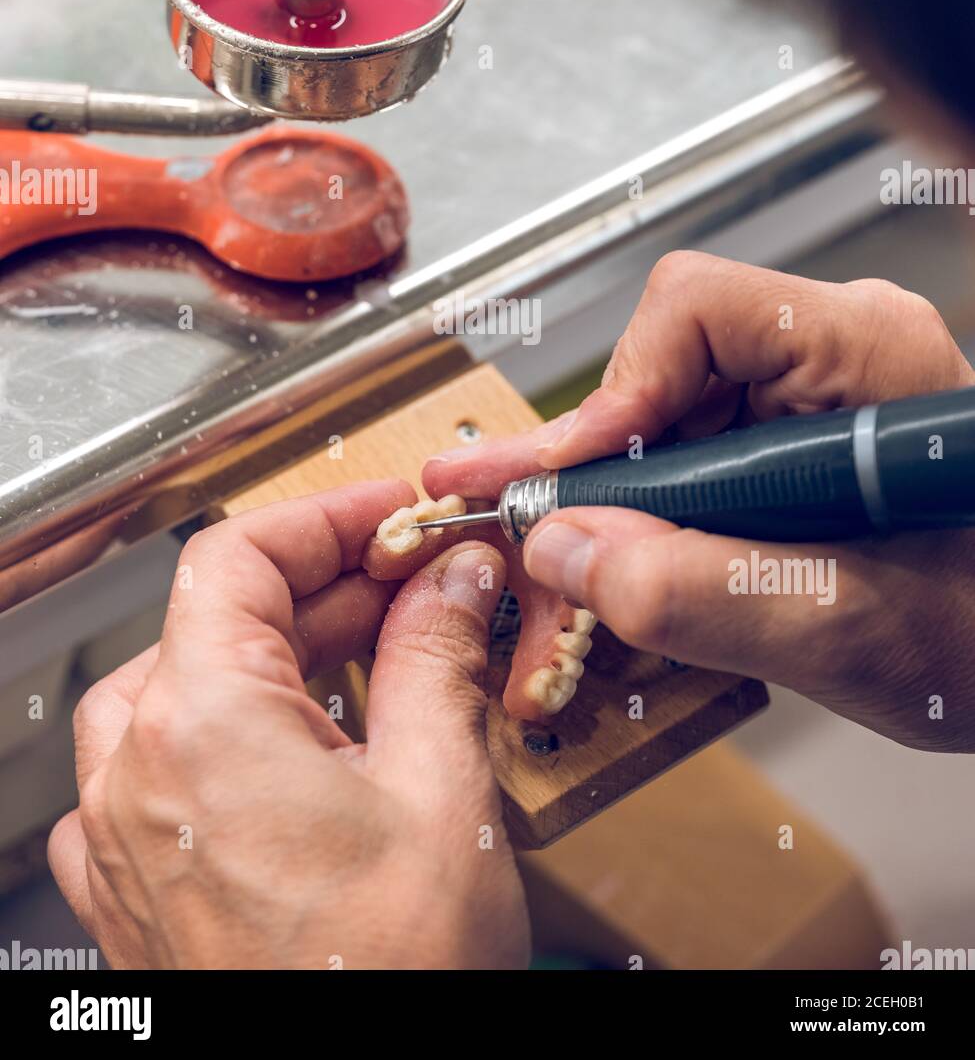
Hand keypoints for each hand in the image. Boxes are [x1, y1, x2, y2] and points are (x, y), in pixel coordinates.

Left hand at [48, 481, 528, 968]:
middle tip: (415, 590)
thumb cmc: (388, 985)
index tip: (391, 521)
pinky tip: (303, 753)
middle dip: (324, 593)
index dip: (324, 520)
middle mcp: (133, 775)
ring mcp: (120, 840)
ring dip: (278, 658)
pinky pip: (162, 771)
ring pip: (182, 689)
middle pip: (215, 621)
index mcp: (198, 724)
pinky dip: (236, 732)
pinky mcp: (134, 893)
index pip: (238, 557)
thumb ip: (435, 655)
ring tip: (370, 660)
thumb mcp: (439, 789)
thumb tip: (449, 576)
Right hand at [425, 252, 974, 750]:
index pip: (694, 310)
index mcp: (864, 350)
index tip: (564, 481)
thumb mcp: (844, 627)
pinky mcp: (796, 442)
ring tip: (563, 575)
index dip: (614, 393)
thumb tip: (563, 550)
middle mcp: (832, 350)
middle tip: (503, 513)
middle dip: (588, 464)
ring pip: (666, 420)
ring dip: (614, 504)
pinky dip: (653, 522)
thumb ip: (698, 593)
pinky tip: (626, 570)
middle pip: (662, 370)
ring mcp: (813, 394)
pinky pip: (695, 460)